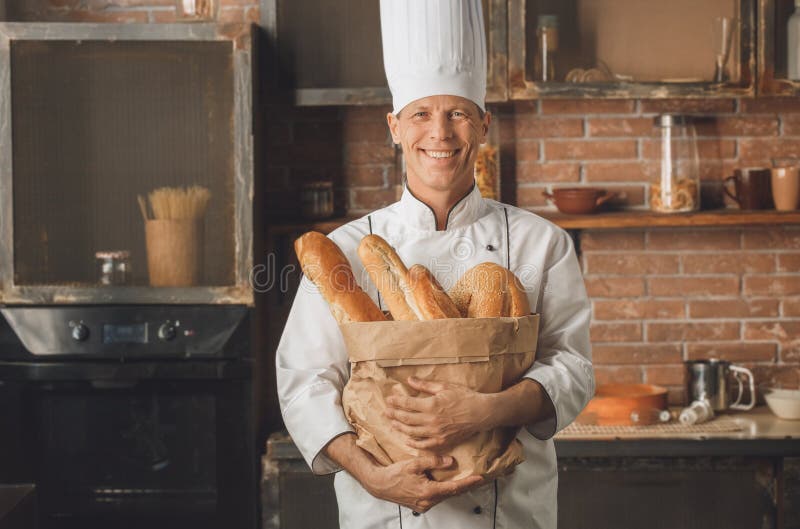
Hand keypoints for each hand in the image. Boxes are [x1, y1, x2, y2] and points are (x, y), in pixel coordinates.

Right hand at [364, 455, 483, 511]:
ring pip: (444, 496)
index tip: (480, 478)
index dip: (468, 483)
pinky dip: (444, 490)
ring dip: (454, 488)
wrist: (379, 485)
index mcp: (428, 492)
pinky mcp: (420, 505)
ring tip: (465, 479)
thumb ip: (433, 462)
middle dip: (465, 485)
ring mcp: (424, 505)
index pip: (454, 488)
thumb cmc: (394, 474)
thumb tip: (450, 461)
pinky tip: (447, 483)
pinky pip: (437, 497)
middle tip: (477, 478)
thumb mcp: (414, 464)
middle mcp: (428, 502)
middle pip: (451, 493)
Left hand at [385, 377, 493, 449]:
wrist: (481, 413)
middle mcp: (431, 420)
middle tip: (386, 412)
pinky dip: (413, 443)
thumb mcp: (444, 387)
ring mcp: (436, 433)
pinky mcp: (442, 441)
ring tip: (392, 423)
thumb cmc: (464, 397)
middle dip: (394, 414)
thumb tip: (409, 379)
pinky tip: (407, 439)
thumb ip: (425, 385)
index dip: (396, 402)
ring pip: (412, 432)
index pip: (407, 403)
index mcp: (431, 405)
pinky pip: (424, 445)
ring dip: (400, 427)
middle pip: (406, 418)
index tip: (389, 400)